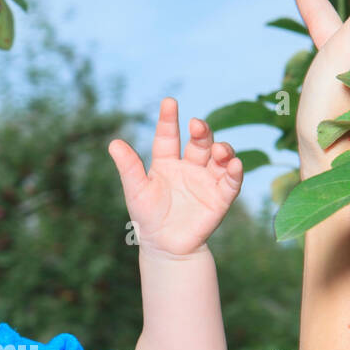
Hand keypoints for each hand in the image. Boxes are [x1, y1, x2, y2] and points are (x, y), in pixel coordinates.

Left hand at [108, 98, 242, 257]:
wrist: (166, 248)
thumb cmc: (147, 218)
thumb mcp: (136, 191)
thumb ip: (128, 167)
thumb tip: (113, 143)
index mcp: (166, 162)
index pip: (168, 135)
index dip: (169, 119)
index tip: (169, 102)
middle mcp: (189, 167)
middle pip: (199, 142)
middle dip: (201, 131)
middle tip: (197, 125)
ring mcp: (206, 180)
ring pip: (219, 157)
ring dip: (222, 149)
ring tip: (218, 150)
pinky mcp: (220, 197)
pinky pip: (231, 181)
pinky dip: (236, 172)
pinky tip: (234, 165)